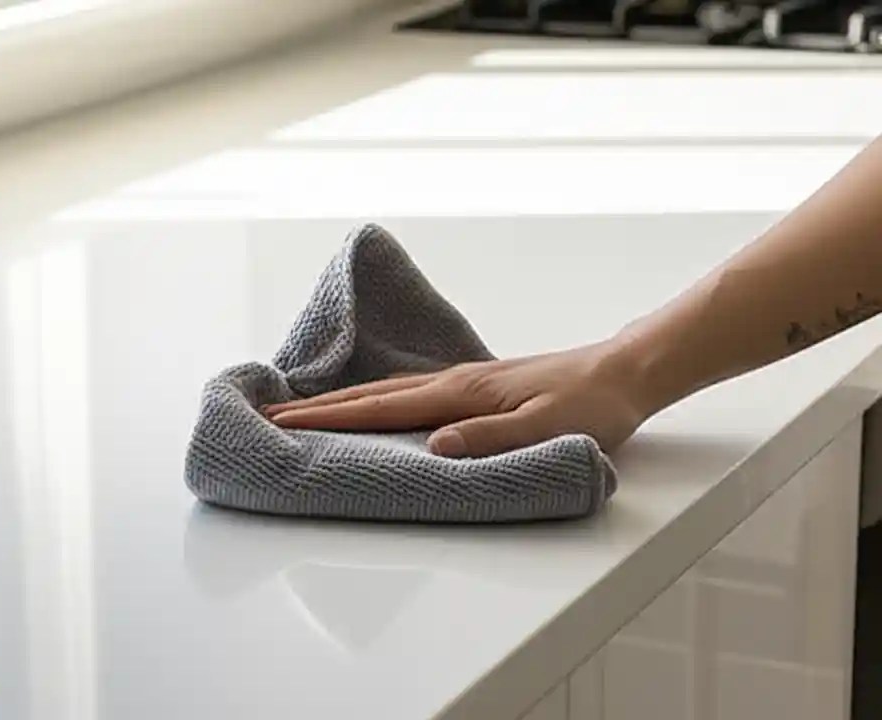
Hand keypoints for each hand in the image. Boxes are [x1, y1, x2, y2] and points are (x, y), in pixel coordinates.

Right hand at [263, 341, 652, 457]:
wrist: (625, 370)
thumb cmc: (591, 403)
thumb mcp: (546, 427)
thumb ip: (490, 438)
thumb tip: (434, 446)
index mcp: (460, 393)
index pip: (380, 409)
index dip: (329, 417)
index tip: (284, 420)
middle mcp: (452, 382)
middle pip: (370, 395)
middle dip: (318, 406)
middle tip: (272, 413)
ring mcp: (462, 381)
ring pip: (385, 391)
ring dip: (341, 400)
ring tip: (303, 407)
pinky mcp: (475, 387)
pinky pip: (407, 394)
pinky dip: (373, 399)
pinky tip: (372, 404)